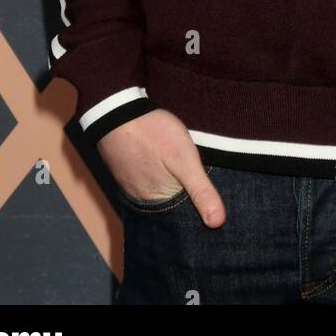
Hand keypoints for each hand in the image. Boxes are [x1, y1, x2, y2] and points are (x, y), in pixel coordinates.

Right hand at [97, 108, 224, 226]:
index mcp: (158, 204)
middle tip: (206, 185)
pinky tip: (168, 167)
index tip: (217, 207)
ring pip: (162, 193)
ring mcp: (133, 186)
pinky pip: (149, 181)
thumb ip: (201, 190)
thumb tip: (218, 223)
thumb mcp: (185, 160)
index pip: (185, 217)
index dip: (201, 210)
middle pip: (173, 205)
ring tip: (190, 176)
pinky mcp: (127, 172)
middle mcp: (144, 201)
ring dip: (175, 187)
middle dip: (189, 199)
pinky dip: (161, 177)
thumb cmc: (153, 135)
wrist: (117, 113)